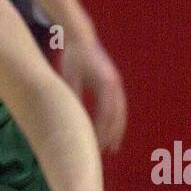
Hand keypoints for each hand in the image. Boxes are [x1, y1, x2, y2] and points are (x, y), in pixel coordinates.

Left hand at [61, 37, 125, 152]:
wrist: (82, 38)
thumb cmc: (73, 57)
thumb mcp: (69, 78)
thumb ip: (73, 97)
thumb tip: (71, 120)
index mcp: (105, 83)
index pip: (106, 114)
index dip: (101, 131)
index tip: (95, 146)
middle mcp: (115, 84)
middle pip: (117, 116)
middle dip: (112, 135)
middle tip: (105, 153)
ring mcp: (116, 84)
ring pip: (120, 113)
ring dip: (117, 131)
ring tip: (113, 148)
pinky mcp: (113, 84)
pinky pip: (117, 107)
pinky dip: (115, 121)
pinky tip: (110, 132)